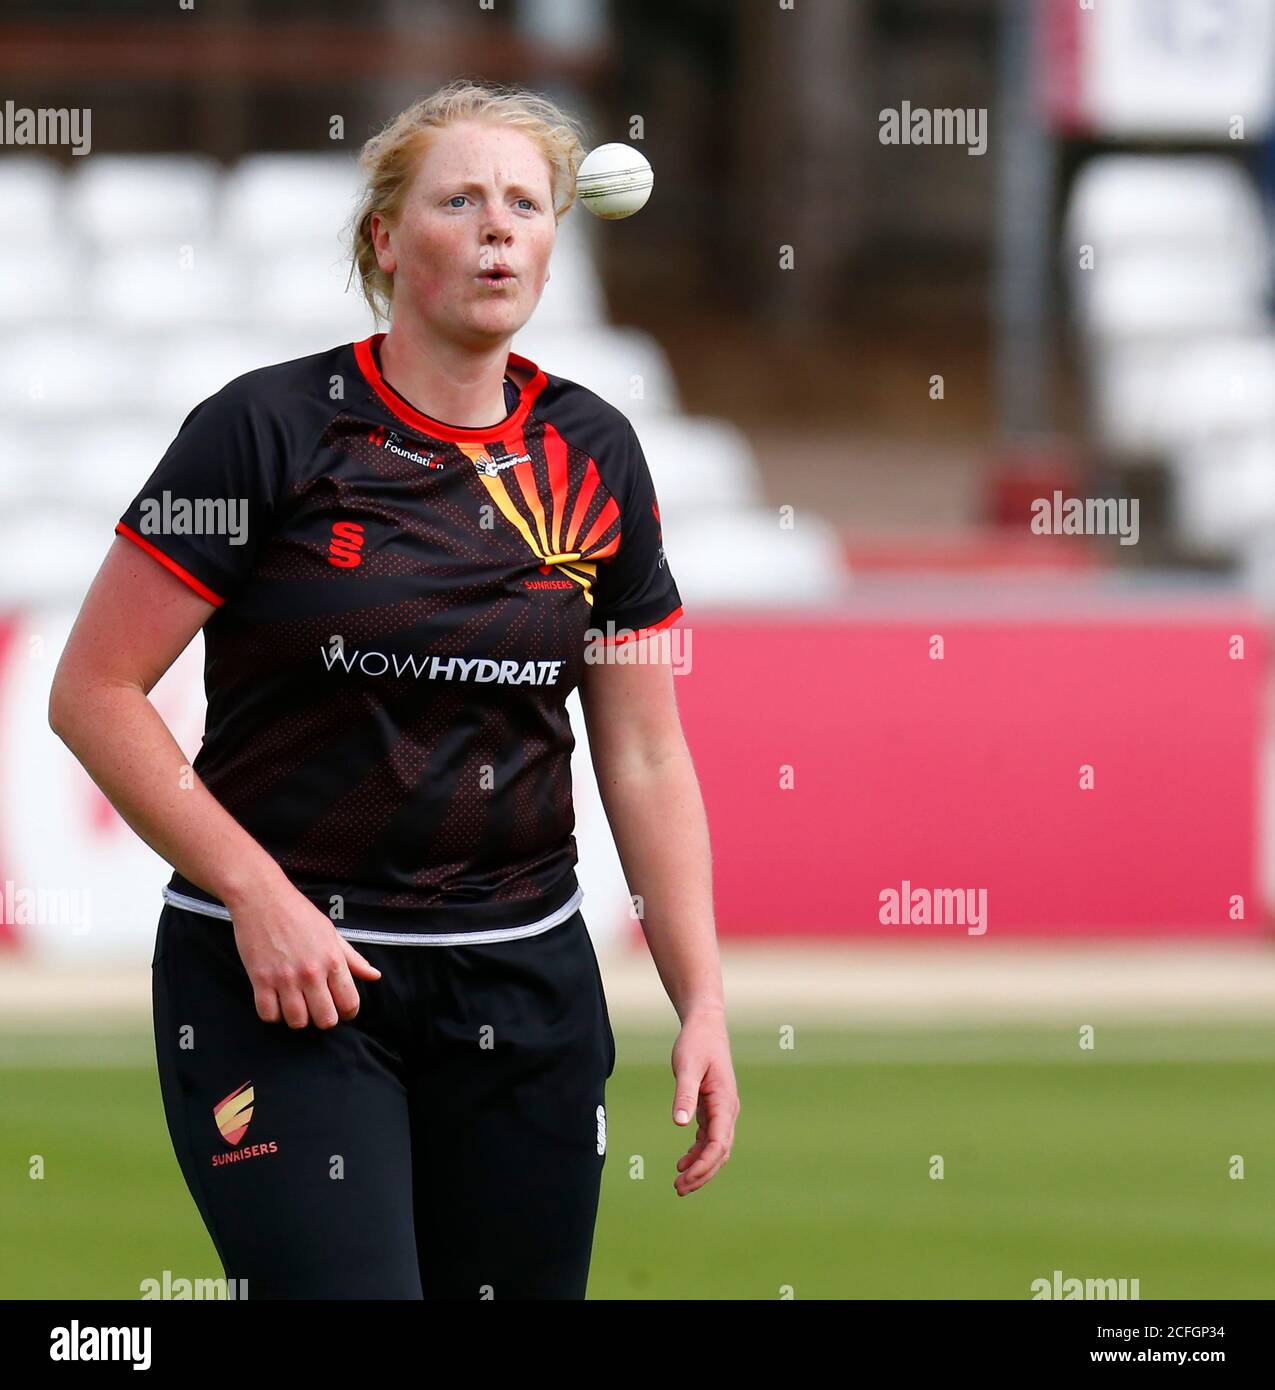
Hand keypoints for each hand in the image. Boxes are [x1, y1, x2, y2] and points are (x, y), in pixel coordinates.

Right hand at [227, 882, 381, 1029]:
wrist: (262, 899)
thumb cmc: (299, 914)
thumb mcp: (332, 933)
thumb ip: (353, 959)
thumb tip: (374, 976)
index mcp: (332, 960)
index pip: (349, 1003)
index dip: (349, 1012)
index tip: (343, 1010)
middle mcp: (311, 973)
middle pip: (325, 1019)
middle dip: (325, 1018)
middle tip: (319, 1009)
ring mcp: (285, 978)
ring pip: (297, 1022)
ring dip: (299, 1018)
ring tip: (297, 1004)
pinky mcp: (260, 981)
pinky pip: (269, 1015)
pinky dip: (273, 1014)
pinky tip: (276, 1001)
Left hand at [670, 1009, 738, 1194]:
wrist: (705, 1026)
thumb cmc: (696, 1044)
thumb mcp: (686, 1067)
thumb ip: (684, 1095)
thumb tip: (680, 1125)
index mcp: (725, 1102)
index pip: (719, 1143)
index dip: (704, 1165)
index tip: (685, 1178)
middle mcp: (728, 1110)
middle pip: (720, 1152)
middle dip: (702, 1173)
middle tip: (678, 1189)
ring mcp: (722, 1110)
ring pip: (716, 1148)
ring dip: (700, 1167)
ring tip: (679, 1184)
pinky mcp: (713, 1108)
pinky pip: (709, 1138)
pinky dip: (697, 1153)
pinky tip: (682, 1162)